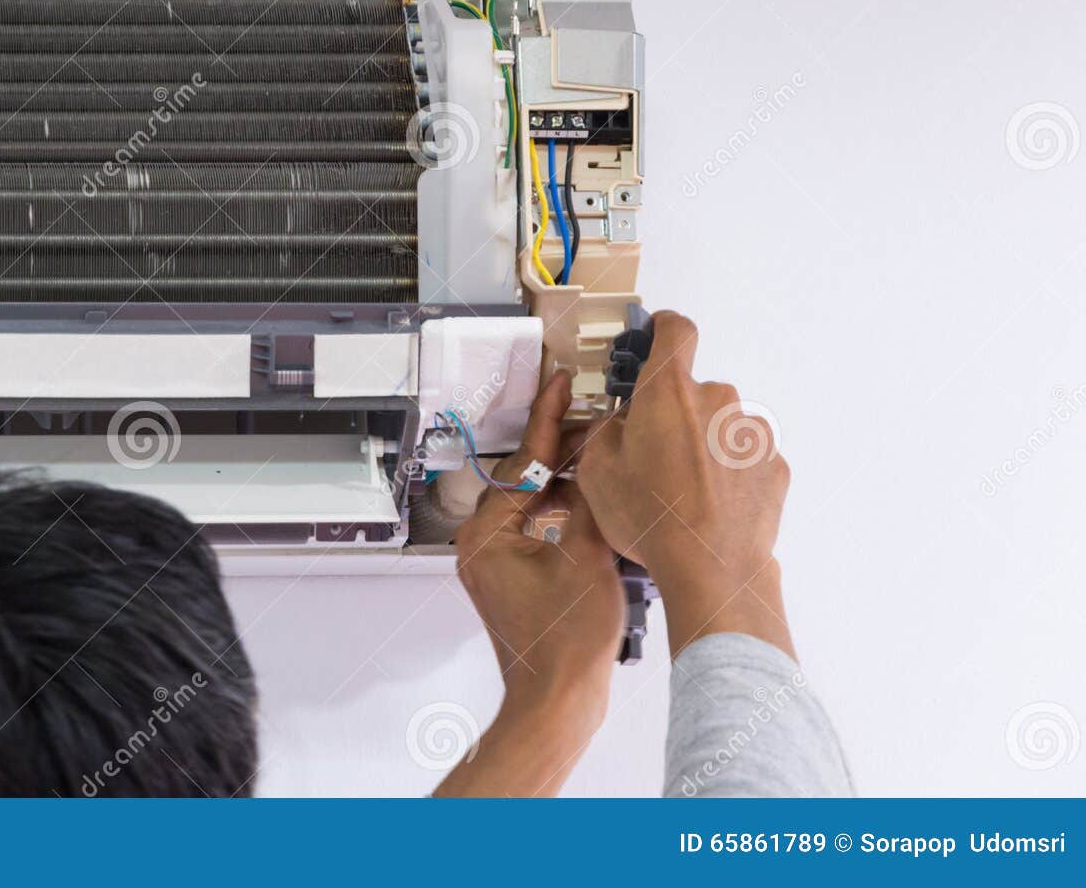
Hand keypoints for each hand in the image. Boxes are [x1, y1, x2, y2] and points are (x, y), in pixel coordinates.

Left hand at [435, 372, 624, 796]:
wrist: (558, 703)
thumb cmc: (565, 644)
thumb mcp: (588, 555)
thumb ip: (592, 498)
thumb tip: (601, 455)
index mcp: (486, 534)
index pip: (521, 462)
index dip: (547, 419)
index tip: (558, 382)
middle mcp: (482, 545)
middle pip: (526, 480)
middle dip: (563, 450)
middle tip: (597, 420)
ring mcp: (497, 564)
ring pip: (535, 504)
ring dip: (569, 481)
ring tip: (603, 454)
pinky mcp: (516, 580)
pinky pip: (541, 529)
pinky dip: (568, 513)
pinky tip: (598, 502)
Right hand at [576, 310, 794, 657]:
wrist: (712, 568)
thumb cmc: (652, 518)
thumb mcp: (597, 471)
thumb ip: (607, 430)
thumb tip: (622, 422)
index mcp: (668, 391)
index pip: (675, 330)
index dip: (663, 328)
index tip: (656, 335)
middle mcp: (717, 400)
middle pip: (692, 391)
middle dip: (674, 415)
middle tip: (653, 457)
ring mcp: (751, 432)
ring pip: (719, 426)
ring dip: (702, 446)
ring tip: (683, 491)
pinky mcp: (773, 464)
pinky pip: (744, 456)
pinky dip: (728, 472)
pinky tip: (710, 504)